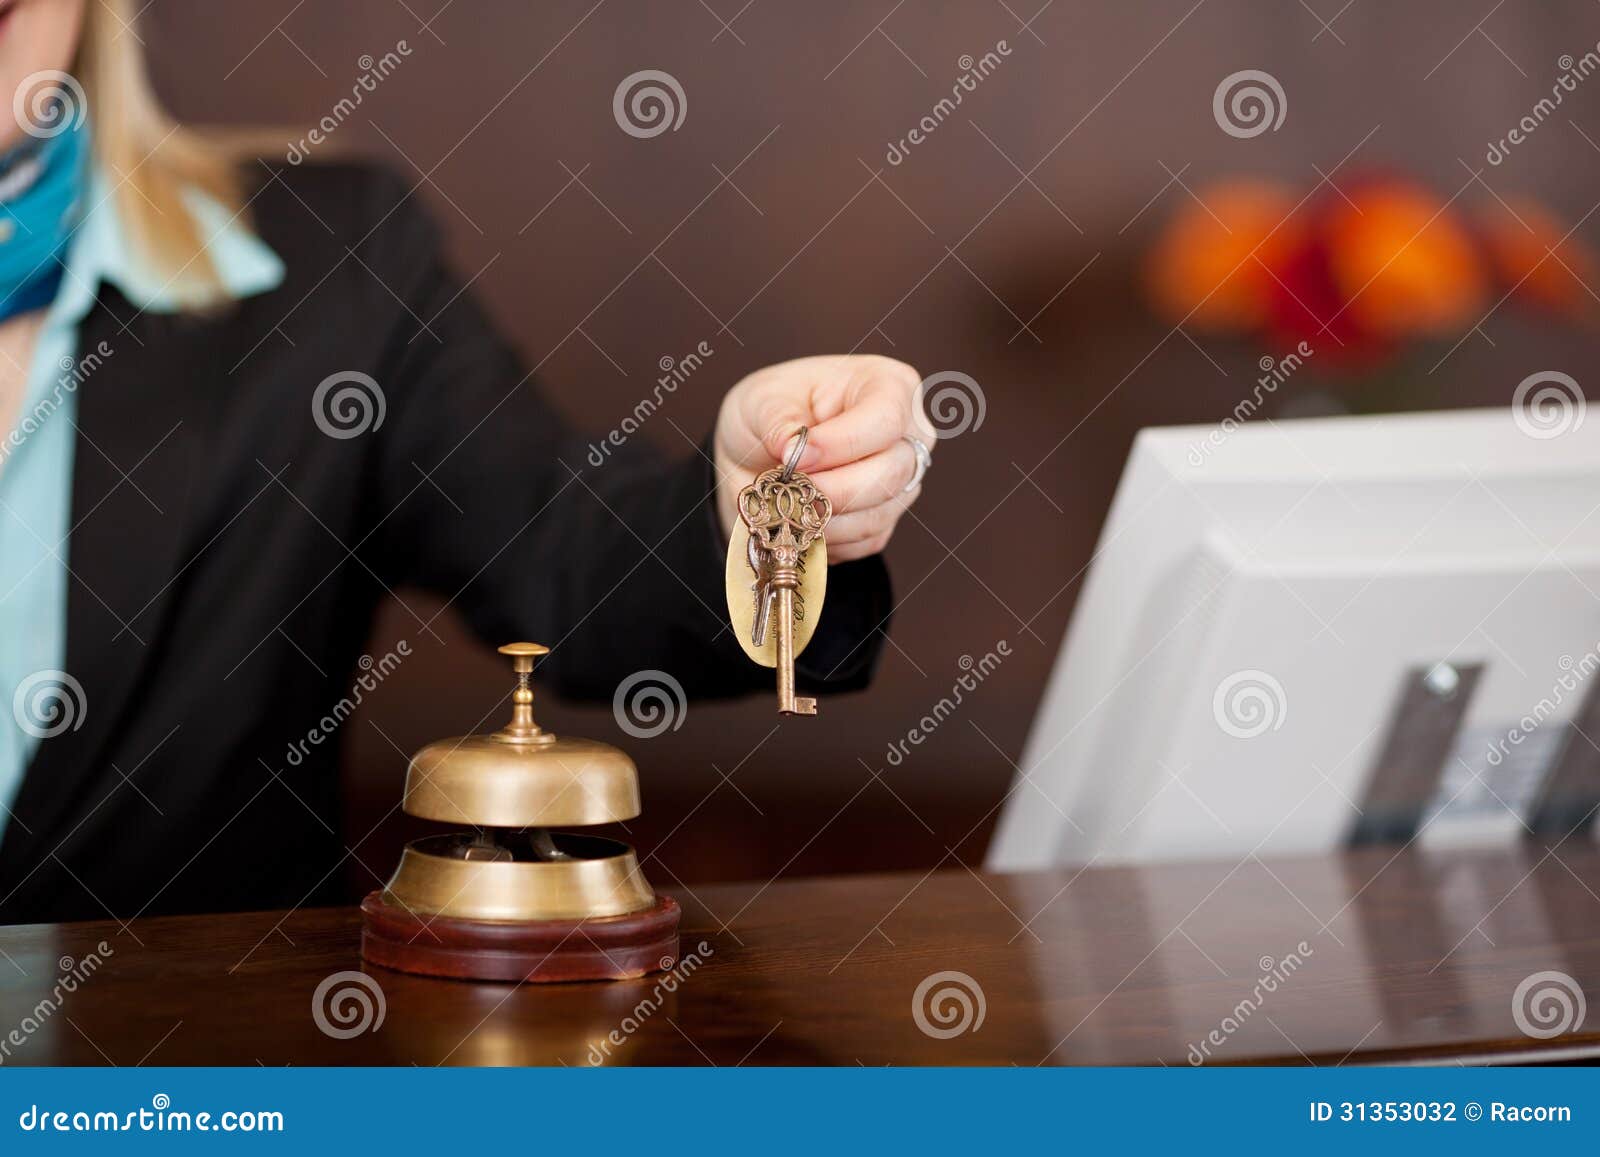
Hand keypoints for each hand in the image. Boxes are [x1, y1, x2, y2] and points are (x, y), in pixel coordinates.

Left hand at [713, 355, 931, 562]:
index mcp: (889, 386)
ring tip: (784, 502)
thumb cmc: (771, 410)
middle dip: (833, 488)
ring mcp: (902, 482)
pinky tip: (798, 518)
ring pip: (877, 514)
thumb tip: (792, 447)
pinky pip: (863, 541)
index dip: (842, 443)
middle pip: (891, 472)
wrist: (759, 451)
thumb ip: (777, 421)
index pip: (886, 418)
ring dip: (823, 518)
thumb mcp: (762, 400)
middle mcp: (909, 436)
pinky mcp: (885, 520)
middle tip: (787, 487)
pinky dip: (825, 537)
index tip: (795, 456)